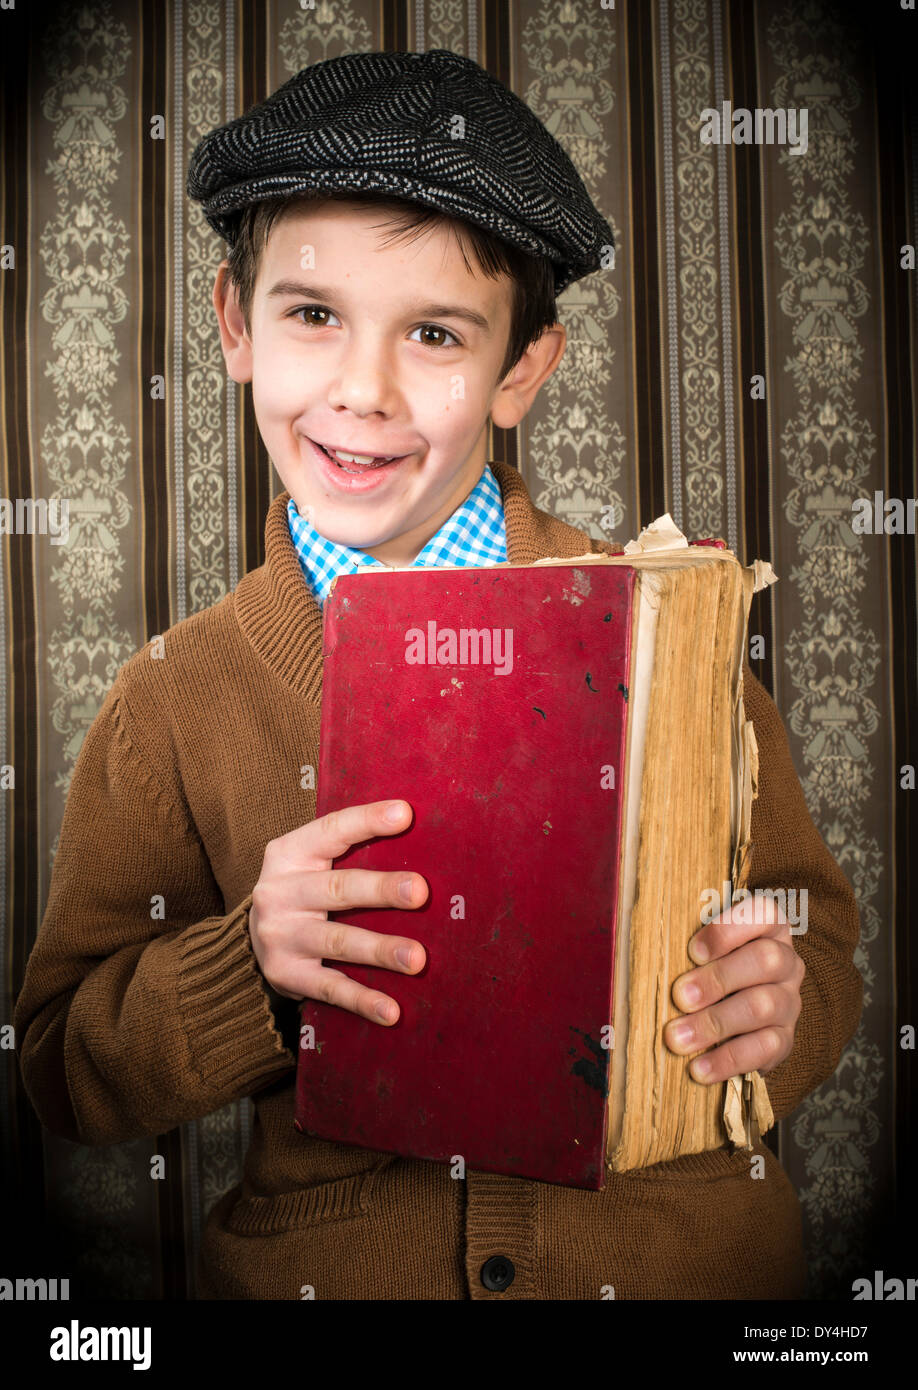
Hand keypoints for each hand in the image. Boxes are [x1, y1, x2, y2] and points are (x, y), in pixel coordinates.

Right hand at [248, 800, 427, 1024]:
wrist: (250, 937)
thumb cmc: (302, 889)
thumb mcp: (310, 860)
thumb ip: (349, 847)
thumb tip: (412, 827)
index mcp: (288, 854)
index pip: (331, 831)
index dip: (367, 821)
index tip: (405, 814)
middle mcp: (278, 893)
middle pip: (337, 889)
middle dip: (381, 890)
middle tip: (420, 892)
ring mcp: (281, 937)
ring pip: (338, 941)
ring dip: (380, 950)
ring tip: (417, 958)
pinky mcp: (286, 975)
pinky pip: (330, 988)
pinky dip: (362, 1000)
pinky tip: (391, 1010)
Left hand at [663, 895, 804, 1082]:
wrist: (740, 1020)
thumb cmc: (710, 971)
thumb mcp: (702, 952)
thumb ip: (682, 946)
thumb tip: (639, 954)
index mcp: (768, 928)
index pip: (763, 913)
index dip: (729, 929)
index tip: (693, 951)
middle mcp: (786, 962)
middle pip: (765, 960)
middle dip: (718, 979)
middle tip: (680, 997)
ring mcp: (789, 1001)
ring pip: (763, 1006)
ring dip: (716, 1023)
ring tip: (677, 1038)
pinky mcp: (784, 1040)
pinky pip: (764, 1049)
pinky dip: (727, 1059)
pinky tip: (699, 1068)